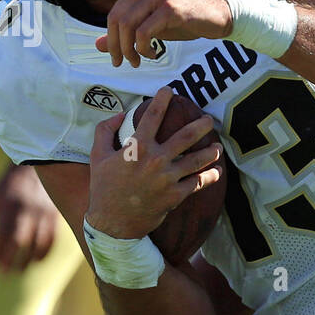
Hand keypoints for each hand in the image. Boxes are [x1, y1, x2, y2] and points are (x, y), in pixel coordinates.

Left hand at [0, 164, 60, 271]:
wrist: (41, 165)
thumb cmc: (13, 183)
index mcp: (10, 207)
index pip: (2, 234)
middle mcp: (27, 212)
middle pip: (19, 241)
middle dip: (12, 258)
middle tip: (5, 272)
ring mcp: (43, 215)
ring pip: (37, 243)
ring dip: (29, 259)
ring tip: (20, 270)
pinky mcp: (54, 216)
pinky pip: (51, 239)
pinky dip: (45, 252)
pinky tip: (37, 261)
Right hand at [84, 87, 222, 239]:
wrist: (113, 223)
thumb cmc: (104, 187)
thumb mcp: (97, 156)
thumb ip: (105, 131)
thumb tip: (118, 114)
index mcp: (136, 147)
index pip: (152, 116)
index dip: (162, 100)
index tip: (170, 91)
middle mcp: (155, 160)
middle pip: (186, 136)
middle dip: (201, 125)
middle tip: (209, 120)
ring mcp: (168, 178)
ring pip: (198, 160)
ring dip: (211, 152)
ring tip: (218, 147)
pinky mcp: (175, 195)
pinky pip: (198, 183)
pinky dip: (210, 177)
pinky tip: (216, 171)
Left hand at [96, 0, 232, 66]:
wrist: (218, 14)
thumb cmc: (185, 19)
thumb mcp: (151, 25)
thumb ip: (126, 32)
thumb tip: (98, 45)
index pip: (113, 14)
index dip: (111, 39)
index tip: (117, 58)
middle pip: (117, 20)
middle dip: (117, 47)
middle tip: (124, 63)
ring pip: (128, 26)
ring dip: (130, 49)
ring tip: (139, 60)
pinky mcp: (170, 8)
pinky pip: (144, 32)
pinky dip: (144, 48)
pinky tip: (154, 53)